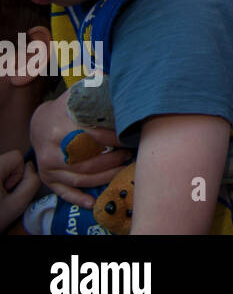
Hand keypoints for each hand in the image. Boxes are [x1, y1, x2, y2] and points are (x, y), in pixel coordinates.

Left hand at [0, 150, 40, 230]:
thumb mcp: (18, 203)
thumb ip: (32, 182)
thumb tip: (32, 168)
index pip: (16, 155)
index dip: (18, 172)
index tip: (9, 189)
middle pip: (7, 161)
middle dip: (10, 176)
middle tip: (3, 194)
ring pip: (1, 167)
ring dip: (2, 180)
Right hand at [29, 93, 127, 209]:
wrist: (40, 123)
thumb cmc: (67, 109)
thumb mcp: (79, 97)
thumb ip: (99, 94)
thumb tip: (124, 91)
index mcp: (61, 128)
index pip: (93, 138)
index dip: (115, 140)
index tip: (130, 138)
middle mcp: (52, 151)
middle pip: (88, 162)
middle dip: (113, 160)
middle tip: (130, 155)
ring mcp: (49, 167)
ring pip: (81, 178)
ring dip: (105, 176)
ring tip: (122, 169)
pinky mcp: (48, 178)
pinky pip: (64, 192)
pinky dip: (79, 198)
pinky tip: (93, 202)